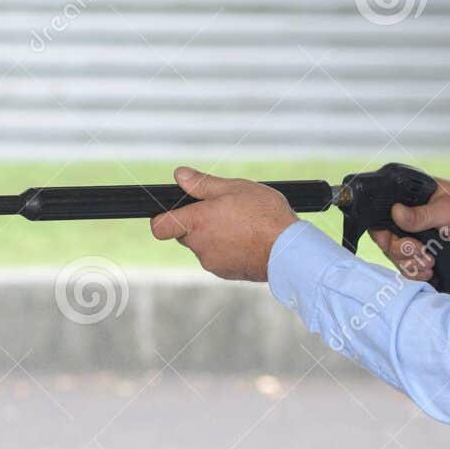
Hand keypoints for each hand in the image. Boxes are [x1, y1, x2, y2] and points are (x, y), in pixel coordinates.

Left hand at [148, 166, 299, 281]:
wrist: (289, 250)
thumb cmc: (265, 216)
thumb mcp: (234, 188)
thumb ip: (202, 184)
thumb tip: (180, 175)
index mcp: (197, 222)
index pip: (160, 226)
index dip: (163, 218)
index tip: (174, 211)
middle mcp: (200, 246)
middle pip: (185, 234)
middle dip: (198, 223)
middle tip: (223, 211)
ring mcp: (212, 262)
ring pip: (204, 246)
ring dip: (215, 236)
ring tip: (242, 225)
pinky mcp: (226, 273)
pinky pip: (219, 258)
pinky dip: (228, 249)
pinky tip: (248, 240)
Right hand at [369, 176, 449, 281]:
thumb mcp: (447, 209)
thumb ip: (420, 215)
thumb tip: (395, 212)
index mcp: (410, 199)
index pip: (382, 214)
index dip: (381, 232)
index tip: (390, 243)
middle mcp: (408, 218)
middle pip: (387, 240)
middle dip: (402, 251)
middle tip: (421, 253)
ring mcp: (415, 237)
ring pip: (397, 256)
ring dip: (410, 264)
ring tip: (430, 263)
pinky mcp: (423, 253)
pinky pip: (409, 267)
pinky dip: (416, 273)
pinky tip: (429, 271)